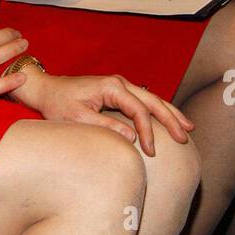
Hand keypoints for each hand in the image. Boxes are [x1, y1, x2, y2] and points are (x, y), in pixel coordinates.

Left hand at [13, 72, 193, 156]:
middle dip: (170, 118)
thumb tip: (132, 137)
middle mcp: (119, 83)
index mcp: (111, 87)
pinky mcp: (117, 92)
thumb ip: (105, 126)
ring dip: (169, 112)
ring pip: (151, 99)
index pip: (138, 110)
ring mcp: (119, 86)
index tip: (151, 151)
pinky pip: (143, 101)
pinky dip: (157, 110)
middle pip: (152, 100)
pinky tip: (168, 120)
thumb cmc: (58, 104)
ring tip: (188, 126)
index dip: (148, 131)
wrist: (46, 90)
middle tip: (186, 136)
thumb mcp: (78, 118)